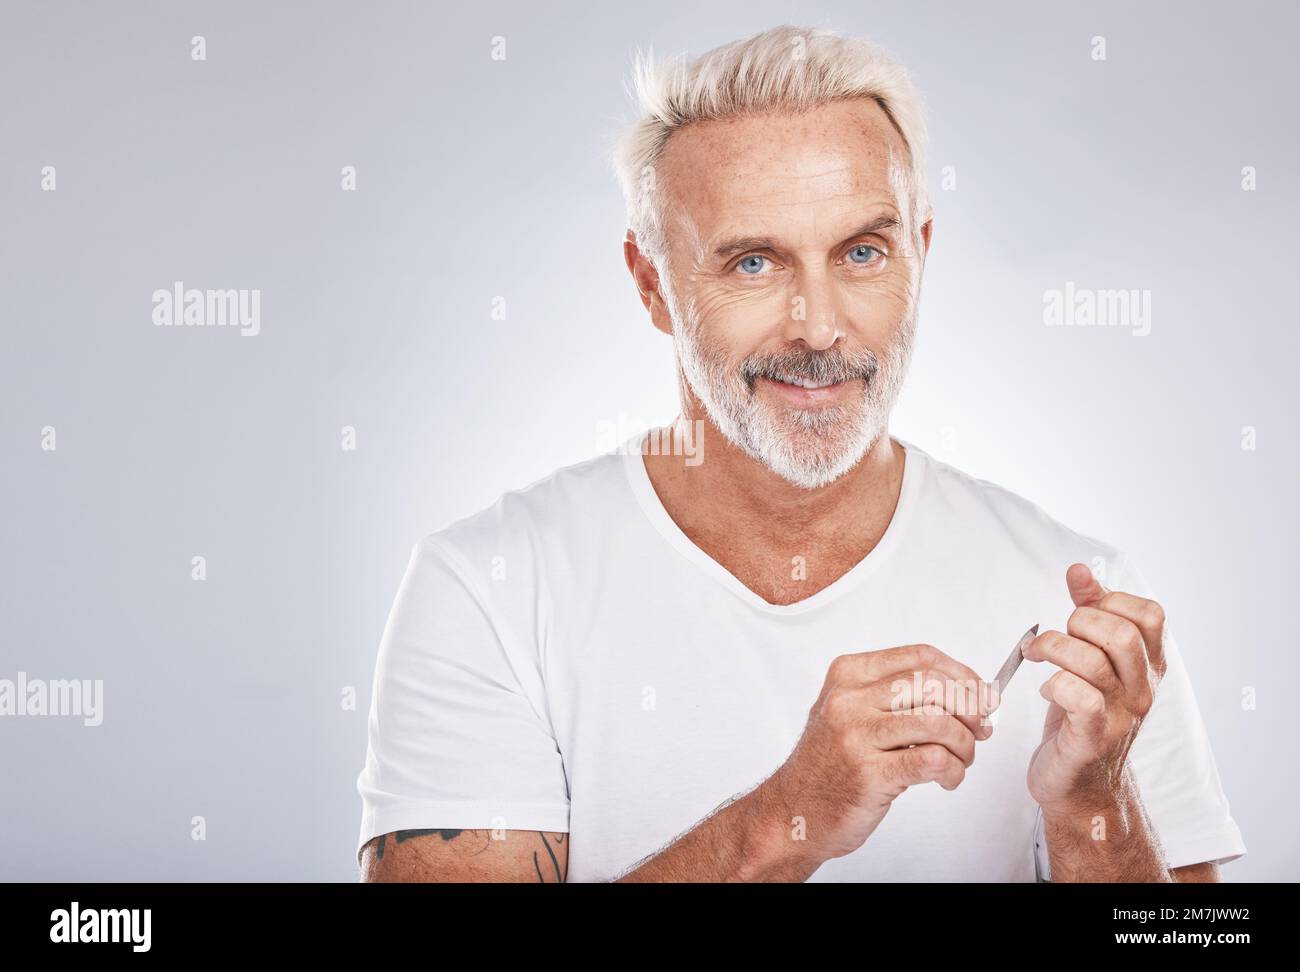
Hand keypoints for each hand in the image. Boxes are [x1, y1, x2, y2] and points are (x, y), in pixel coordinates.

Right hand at [757, 644, 997, 864]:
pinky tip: (947, 778)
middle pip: (933, 685)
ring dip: (964, 744)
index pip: (920, 657)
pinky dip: (953, 770)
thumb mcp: (853, 712)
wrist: (795, 809)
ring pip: (938, 721)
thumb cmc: (831, 763)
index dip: (962, 674)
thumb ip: (899, 696)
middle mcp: (849, 698)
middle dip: (970, 709)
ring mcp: (856, 735)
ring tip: (960, 759)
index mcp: (849, 674)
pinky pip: (932, 760)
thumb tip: (969, 693)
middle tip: (979, 731)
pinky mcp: (869, 773)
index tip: (980, 696)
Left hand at [1024, 563, 1168, 816]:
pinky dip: (1055, 686)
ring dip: (1053, 649)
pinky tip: (1046, 690)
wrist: (1079, 784)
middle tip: (1056, 638)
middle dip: (1079, 623)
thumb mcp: (1090, 658)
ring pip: (1093, 663)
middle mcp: (1142, 691)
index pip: (1151, 614)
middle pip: (1123, 635)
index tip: (1081, 610)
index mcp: (1147, 667)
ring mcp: (1121, 717)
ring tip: (1036, 657)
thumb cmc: (1082, 715)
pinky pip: (1080, 700)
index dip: (1111, 600)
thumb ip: (1090, 614)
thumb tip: (1080, 570)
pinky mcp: (1091, 740)